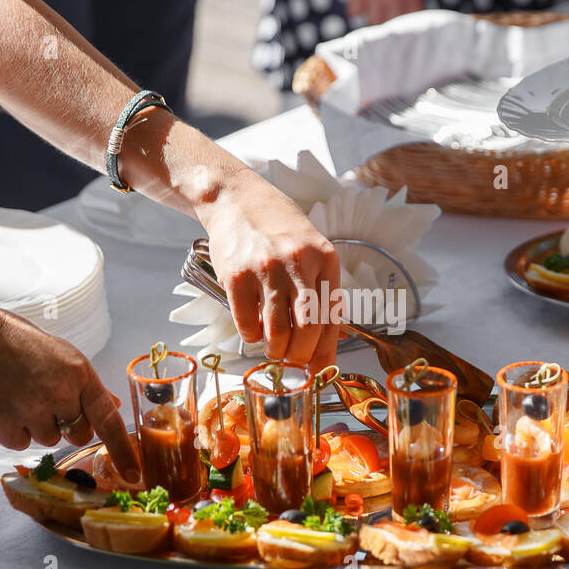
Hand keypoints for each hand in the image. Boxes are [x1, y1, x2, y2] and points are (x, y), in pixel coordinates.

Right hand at [0, 306, 140, 480]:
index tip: (134, 475)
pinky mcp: (4, 425)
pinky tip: (4, 405)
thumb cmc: (17, 342)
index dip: (123, 451)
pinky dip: (13, 431)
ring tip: (19, 396)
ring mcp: (31, 410)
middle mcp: (60, 394)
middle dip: (68, 426)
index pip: (109, 419)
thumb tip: (112, 405)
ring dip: (37, 426)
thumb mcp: (62, 354)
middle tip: (45, 400)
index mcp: (79, 373)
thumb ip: (86, 384)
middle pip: (79, 434)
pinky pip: (20, 444)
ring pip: (49, 440)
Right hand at [198, 171, 340, 368]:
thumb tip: (331, 338)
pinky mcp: (236, 275)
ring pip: (278, 331)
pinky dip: (251, 336)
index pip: (332, 317)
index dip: (326, 351)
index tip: (320, 369)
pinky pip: (247, 322)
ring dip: (276, 350)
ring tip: (273, 348)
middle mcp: (299, 263)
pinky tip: (253, 330)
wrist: (237, 199)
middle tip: (292, 359)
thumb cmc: (277, 228)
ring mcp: (267, 269)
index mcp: (325, 259)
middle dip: (301, 355)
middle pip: (308, 328)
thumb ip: (322, 289)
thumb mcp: (310, 251)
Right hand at [344, 0, 425, 24]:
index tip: (395, 30)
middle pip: (391, 28)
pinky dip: (354, 7)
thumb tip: (406, 22)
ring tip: (368, 5)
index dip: (402, 29)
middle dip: (385, 25)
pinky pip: (355, 12)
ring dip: (369, 15)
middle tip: (378, 20)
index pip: (411, 25)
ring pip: (373, 23)